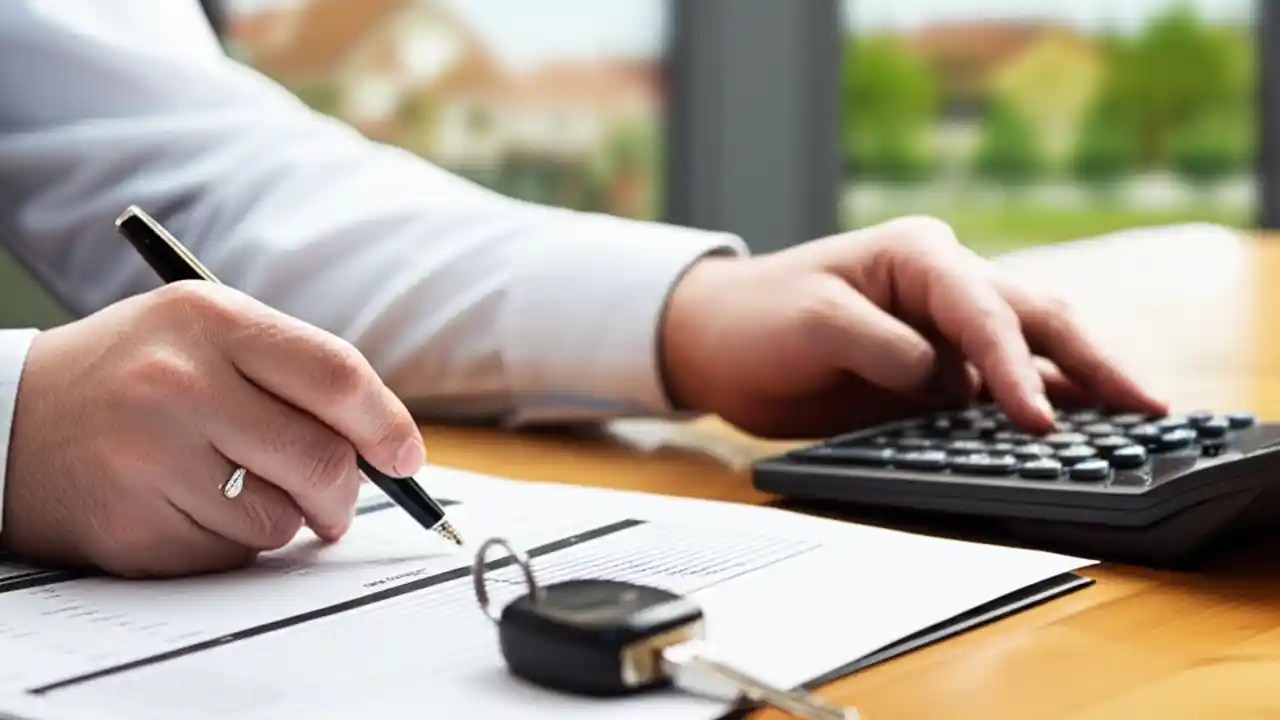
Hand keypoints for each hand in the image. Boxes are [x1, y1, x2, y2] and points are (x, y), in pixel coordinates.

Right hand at [2, 282, 423, 577]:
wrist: (5, 419)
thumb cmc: (130, 374)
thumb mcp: (203, 333)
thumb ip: (294, 372)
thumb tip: (389, 442)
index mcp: (209, 319)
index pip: (337, 375)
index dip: (387, 423)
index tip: (406, 454)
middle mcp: (180, 383)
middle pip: (323, 458)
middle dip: (346, 491)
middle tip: (336, 500)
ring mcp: (152, 457)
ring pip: (283, 518)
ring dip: (283, 517)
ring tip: (230, 485)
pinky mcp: (133, 525)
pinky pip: (233, 554)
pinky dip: (232, 542)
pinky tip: (188, 505)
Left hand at [660, 216, 1165, 437]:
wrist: (719, 343)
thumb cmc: (756, 318)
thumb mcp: (810, 323)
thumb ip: (880, 347)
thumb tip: (941, 377)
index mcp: (918, 256)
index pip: (983, 311)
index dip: (1013, 367)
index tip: (1036, 420)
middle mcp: (943, 285)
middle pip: (1035, 317)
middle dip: (1091, 361)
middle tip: (1148, 406)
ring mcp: (944, 331)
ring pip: (1031, 348)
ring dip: (1080, 381)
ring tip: (1138, 419)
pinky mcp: (935, 373)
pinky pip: (997, 387)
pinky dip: (1039, 404)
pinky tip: (1077, 430)